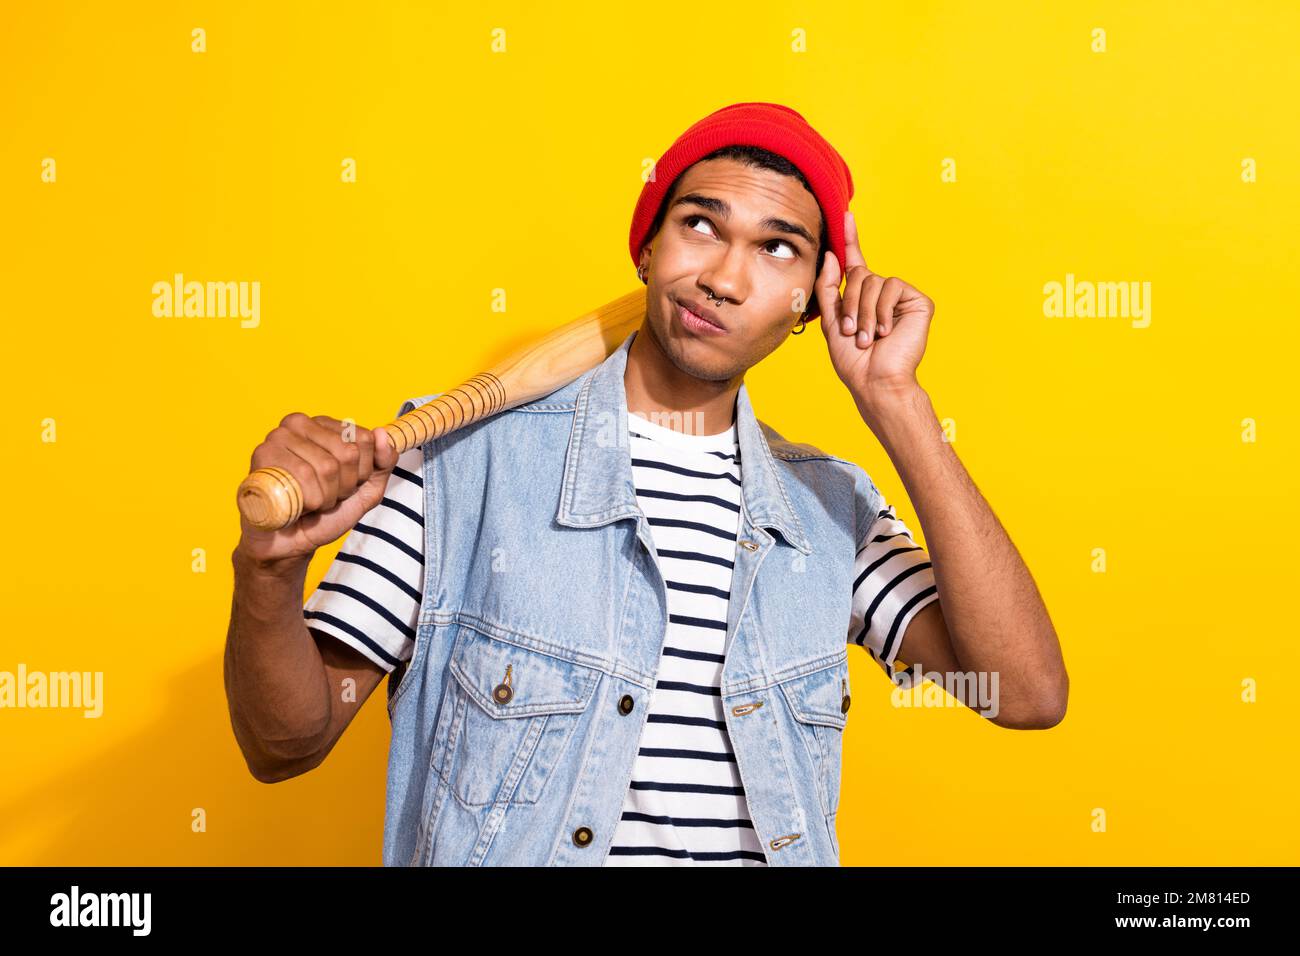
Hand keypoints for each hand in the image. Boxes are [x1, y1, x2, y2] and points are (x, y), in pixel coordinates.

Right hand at [235, 413, 398, 569]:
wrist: (291, 542)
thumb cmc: (326, 512)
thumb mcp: (366, 489)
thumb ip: (383, 462)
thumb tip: (382, 434)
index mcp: (326, 425)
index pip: (364, 440)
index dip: (361, 473)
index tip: (343, 484)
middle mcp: (300, 423)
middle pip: (347, 453)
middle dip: (343, 487)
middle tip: (324, 496)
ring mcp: (278, 436)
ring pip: (326, 466)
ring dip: (325, 497)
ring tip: (309, 501)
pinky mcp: (262, 454)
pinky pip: (302, 476)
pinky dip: (308, 500)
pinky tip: (296, 504)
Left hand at [813, 210, 934, 403]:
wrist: (876, 381)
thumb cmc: (854, 360)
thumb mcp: (832, 322)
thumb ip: (830, 287)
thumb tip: (834, 255)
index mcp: (863, 298)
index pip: (856, 263)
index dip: (850, 240)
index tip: (846, 216)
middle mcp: (883, 294)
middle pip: (860, 275)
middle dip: (851, 304)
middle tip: (854, 332)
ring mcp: (901, 297)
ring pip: (874, 281)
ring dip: (865, 312)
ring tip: (869, 337)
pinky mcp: (918, 301)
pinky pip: (893, 286)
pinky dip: (883, 310)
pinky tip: (887, 331)